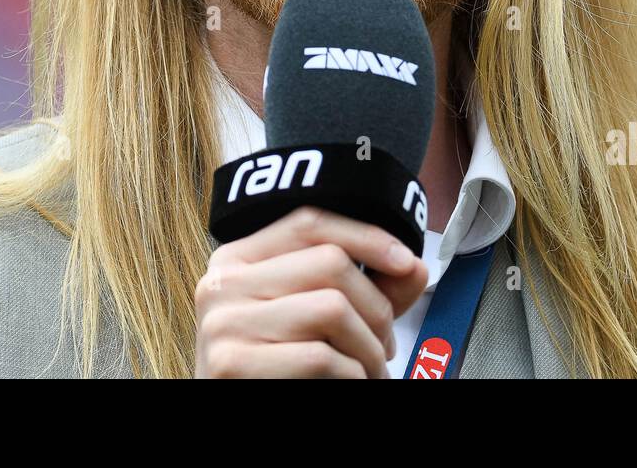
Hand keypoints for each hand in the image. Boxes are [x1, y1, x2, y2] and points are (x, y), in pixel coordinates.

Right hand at [195, 205, 427, 377]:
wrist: (243, 414)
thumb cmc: (283, 367)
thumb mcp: (324, 317)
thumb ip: (369, 289)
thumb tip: (414, 267)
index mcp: (238, 257)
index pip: (309, 222)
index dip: (365, 237)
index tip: (406, 262)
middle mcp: (223, 282)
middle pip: (329, 262)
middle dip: (376, 307)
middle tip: (386, 345)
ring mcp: (223, 323)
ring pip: (331, 308)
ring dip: (370, 347)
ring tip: (372, 369)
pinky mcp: (232, 364)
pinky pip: (319, 356)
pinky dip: (352, 375)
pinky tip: (351, 383)